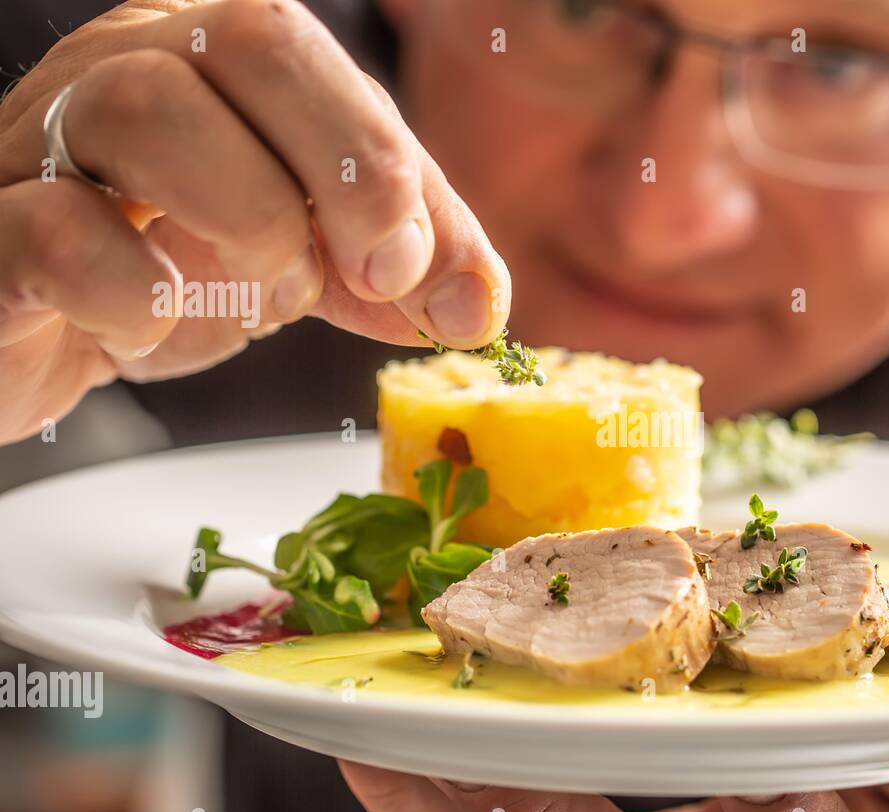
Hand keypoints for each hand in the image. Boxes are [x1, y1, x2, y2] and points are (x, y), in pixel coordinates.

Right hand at [0, 0, 508, 443]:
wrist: (23, 332)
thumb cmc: (163, 274)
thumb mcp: (302, 260)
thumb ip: (395, 268)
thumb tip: (478, 310)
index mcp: (203, 53)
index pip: (306, 45)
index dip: (381, 158)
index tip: (416, 273)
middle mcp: (119, 65)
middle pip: (246, 36)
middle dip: (346, 168)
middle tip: (369, 276)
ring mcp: (39, 140)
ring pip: (142, 106)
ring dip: (248, 218)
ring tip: (265, 294)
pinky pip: (56, 232)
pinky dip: (135, 295)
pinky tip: (153, 324)